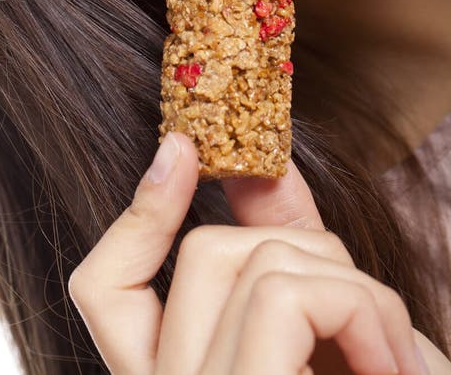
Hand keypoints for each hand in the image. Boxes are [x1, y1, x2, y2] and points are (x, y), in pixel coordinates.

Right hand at [68, 132, 447, 373]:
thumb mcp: (334, 339)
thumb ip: (289, 254)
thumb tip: (262, 163)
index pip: (102, 289)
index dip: (135, 212)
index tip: (183, 148)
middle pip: (201, 254)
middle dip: (304, 245)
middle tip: (372, 321)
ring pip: (248, 262)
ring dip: (352, 285)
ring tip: (399, 359)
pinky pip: (282, 297)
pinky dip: (359, 307)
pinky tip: (396, 370)